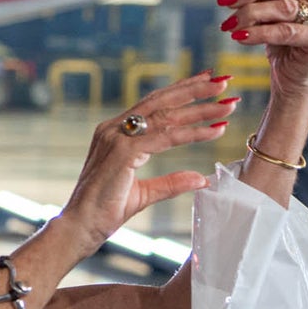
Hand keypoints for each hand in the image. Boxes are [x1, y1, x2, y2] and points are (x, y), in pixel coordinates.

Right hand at [56, 72, 232, 254]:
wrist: (80, 227)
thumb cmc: (103, 211)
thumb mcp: (144, 194)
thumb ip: (171, 183)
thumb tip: (200, 178)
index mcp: (114, 133)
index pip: (151, 105)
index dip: (180, 91)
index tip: (205, 82)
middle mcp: (113, 129)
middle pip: (160, 101)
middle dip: (194, 89)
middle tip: (223, 81)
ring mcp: (117, 139)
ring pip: (166, 116)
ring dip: (200, 109)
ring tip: (227, 104)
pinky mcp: (123, 153)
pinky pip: (166, 138)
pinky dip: (193, 133)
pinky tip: (216, 131)